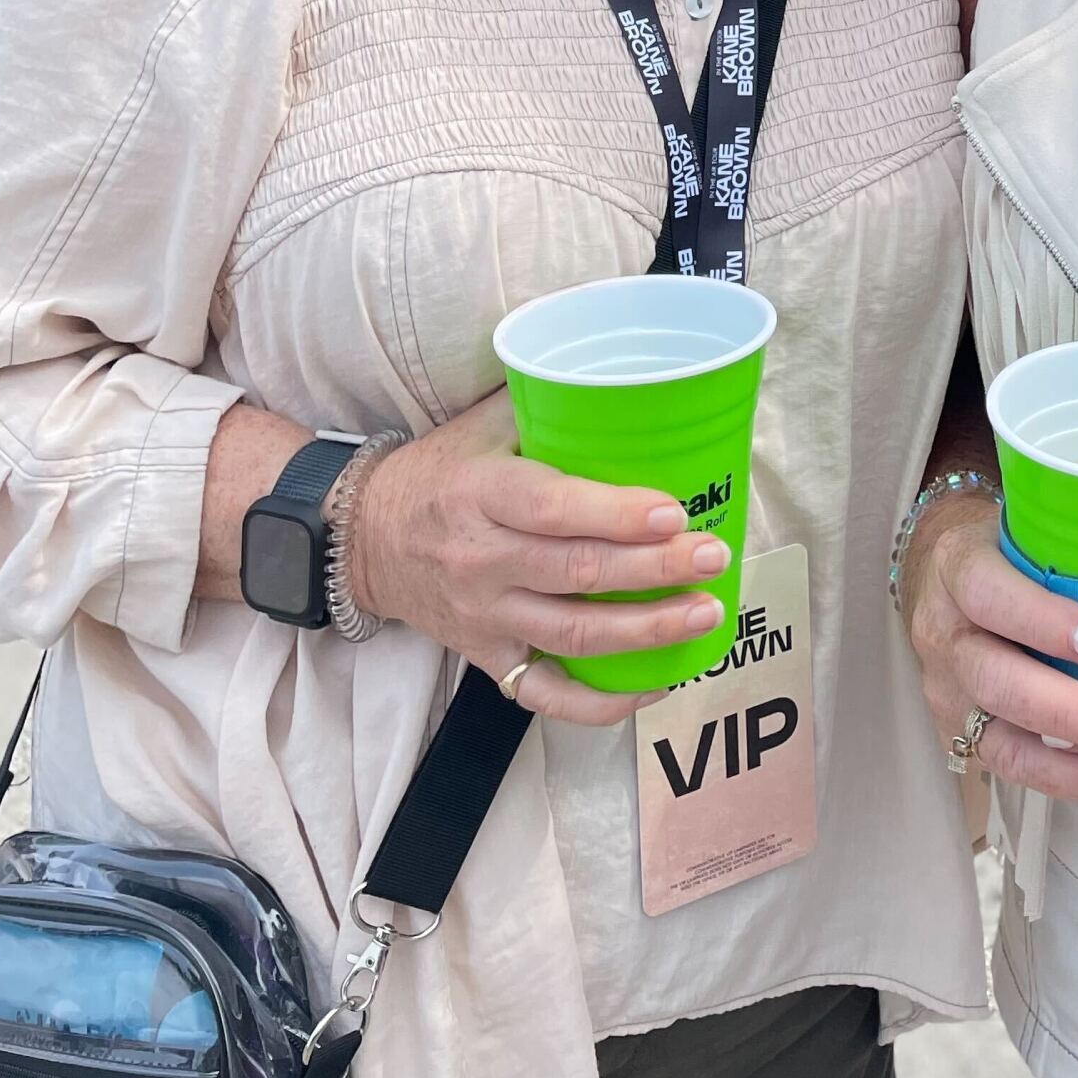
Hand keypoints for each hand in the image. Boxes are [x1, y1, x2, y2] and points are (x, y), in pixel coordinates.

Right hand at [355, 388, 732, 729]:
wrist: (364, 540)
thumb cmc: (441, 472)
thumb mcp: (483, 425)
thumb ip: (548, 402)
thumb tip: (629, 374)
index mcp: (483, 495)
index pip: (554, 509)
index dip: (616, 514)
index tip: (674, 512)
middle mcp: (483, 562)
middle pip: (577, 574)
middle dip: (653, 570)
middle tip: (713, 556)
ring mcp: (486, 618)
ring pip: (573, 636)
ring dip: (646, 633)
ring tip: (705, 614)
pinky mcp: (488, 658)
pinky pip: (547, 694)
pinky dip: (602, 703)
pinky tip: (657, 683)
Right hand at [895, 490, 1077, 802]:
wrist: (946, 575)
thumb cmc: (1014, 546)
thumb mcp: (1032, 524)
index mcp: (958, 568)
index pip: (989, 593)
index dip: (1042, 621)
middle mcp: (944, 635)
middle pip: (998, 682)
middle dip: (1072, 712)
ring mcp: (948, 692)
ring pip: (1005, 744)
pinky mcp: (963, 733)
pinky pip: (1016, 770)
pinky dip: (1072, 781)